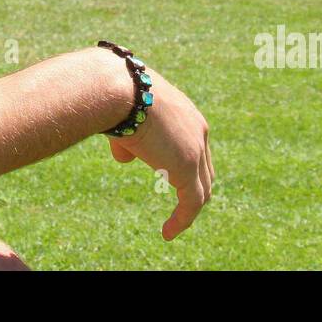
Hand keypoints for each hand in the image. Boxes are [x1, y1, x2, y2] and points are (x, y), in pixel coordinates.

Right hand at [107, 65, 213, 240]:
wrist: (123, 89)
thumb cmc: (118, 96)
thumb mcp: (124, 117)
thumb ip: (129, 140)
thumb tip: (125, 159)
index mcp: (186, 114)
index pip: (194, 147)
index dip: (183, 166)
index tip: (169, 179)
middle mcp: (198, 130)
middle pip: (204, 170)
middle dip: (190, 189)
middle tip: (179, 207)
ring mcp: (195, 150)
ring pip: (200, 189)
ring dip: (187, 209)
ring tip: (174, 225)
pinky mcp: (188, 168)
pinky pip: (191, 203)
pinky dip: (181, 220)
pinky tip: (168, 233)